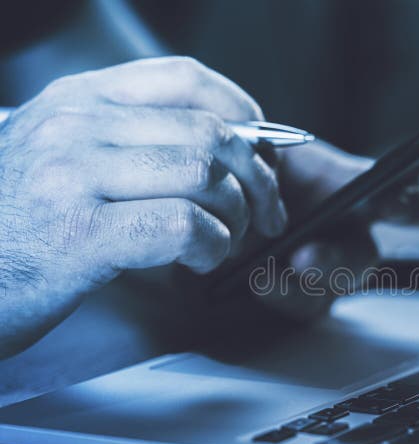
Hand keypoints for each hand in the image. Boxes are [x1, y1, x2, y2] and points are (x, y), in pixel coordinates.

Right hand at [0, 57, 285, 356]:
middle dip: (258, 179)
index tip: (263, 146)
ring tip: (225, 241)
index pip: (185, 78)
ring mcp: (74, 176)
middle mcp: (77, 126)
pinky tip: (200, 261)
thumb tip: (224, 147)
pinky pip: (183, 226)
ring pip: (204, 175)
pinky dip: (211, 247)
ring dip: (235, 216)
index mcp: (78, 100)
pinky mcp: (80, 234)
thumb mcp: (62, 158)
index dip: (242, 109)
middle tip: (266, 214)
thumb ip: (130, 141)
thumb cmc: (19, 227)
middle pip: (209, 132)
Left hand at [252, 140, 418, 318]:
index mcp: (360, 191)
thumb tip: (293, 168)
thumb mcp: (268, 152)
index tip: (389, 203)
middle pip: (365, 256)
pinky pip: (301, 303)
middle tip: (305, 257)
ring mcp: (330, 270)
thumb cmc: (254, 171)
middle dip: (337, 259)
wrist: (215, 206)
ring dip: (299, 282)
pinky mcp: (303, 296)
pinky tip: (256, 277)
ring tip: (265, 273)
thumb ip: (277, 154)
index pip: (413, 197)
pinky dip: (277, 291)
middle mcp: (353, 234)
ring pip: (333, 287)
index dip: (413, 202)